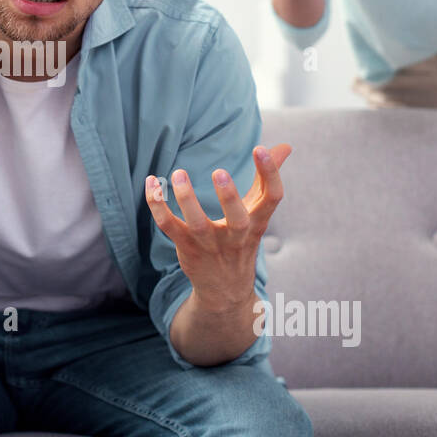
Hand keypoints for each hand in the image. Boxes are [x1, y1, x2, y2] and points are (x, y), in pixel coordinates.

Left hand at [146, 144, 291, 309]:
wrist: (225, 290)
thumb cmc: (243, 240)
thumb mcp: (258, 212)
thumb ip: (267, 178)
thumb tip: (285, 146)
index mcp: (257, 221)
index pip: (272, 198)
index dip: (270, 173)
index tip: (260, 148)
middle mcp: (236, 235)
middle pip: (237, 218)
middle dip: (229, 196)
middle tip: (220, 171)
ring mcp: (209, 243)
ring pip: (197, 223)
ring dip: (187, 199)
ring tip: (178, 173)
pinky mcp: (186, 246)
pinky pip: (168, 226)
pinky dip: (157, 205)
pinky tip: (151, 183)